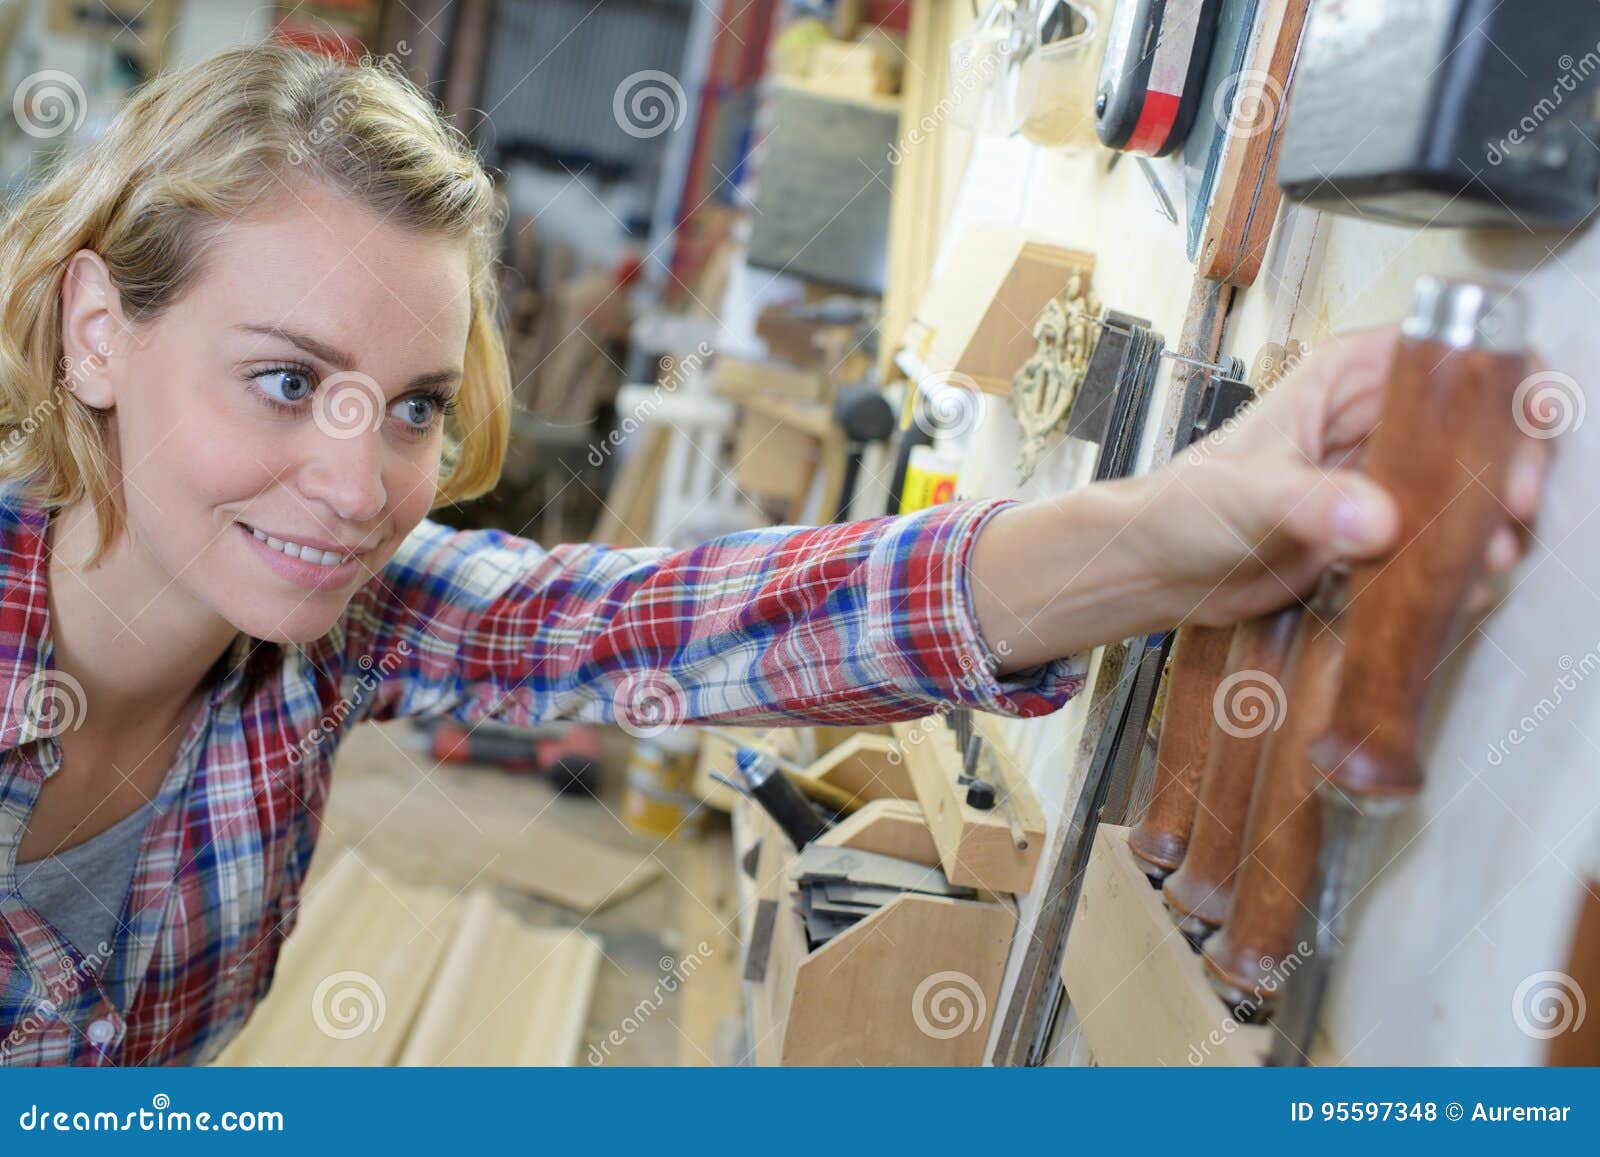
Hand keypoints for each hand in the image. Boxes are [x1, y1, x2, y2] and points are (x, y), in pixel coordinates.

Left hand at [1131, 325, 1552, 626]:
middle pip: (1472, 422)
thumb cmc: (1179, 509)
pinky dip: (1452, 560)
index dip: (1498, 389)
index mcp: (1344, 378)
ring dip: (1486, 523)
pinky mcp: (1371, 530)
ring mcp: (1374, 475)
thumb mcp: (1246, 496)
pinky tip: (1456, 587)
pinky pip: (1432, 537)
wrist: (1154, 570)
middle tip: (1512, 512)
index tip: (1512, 443)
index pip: (1446, 355)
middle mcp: (1368, 419)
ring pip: (1461, 484)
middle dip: (1507, 466)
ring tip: (1488, 560)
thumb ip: (1312, 503)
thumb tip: (1378, 518)